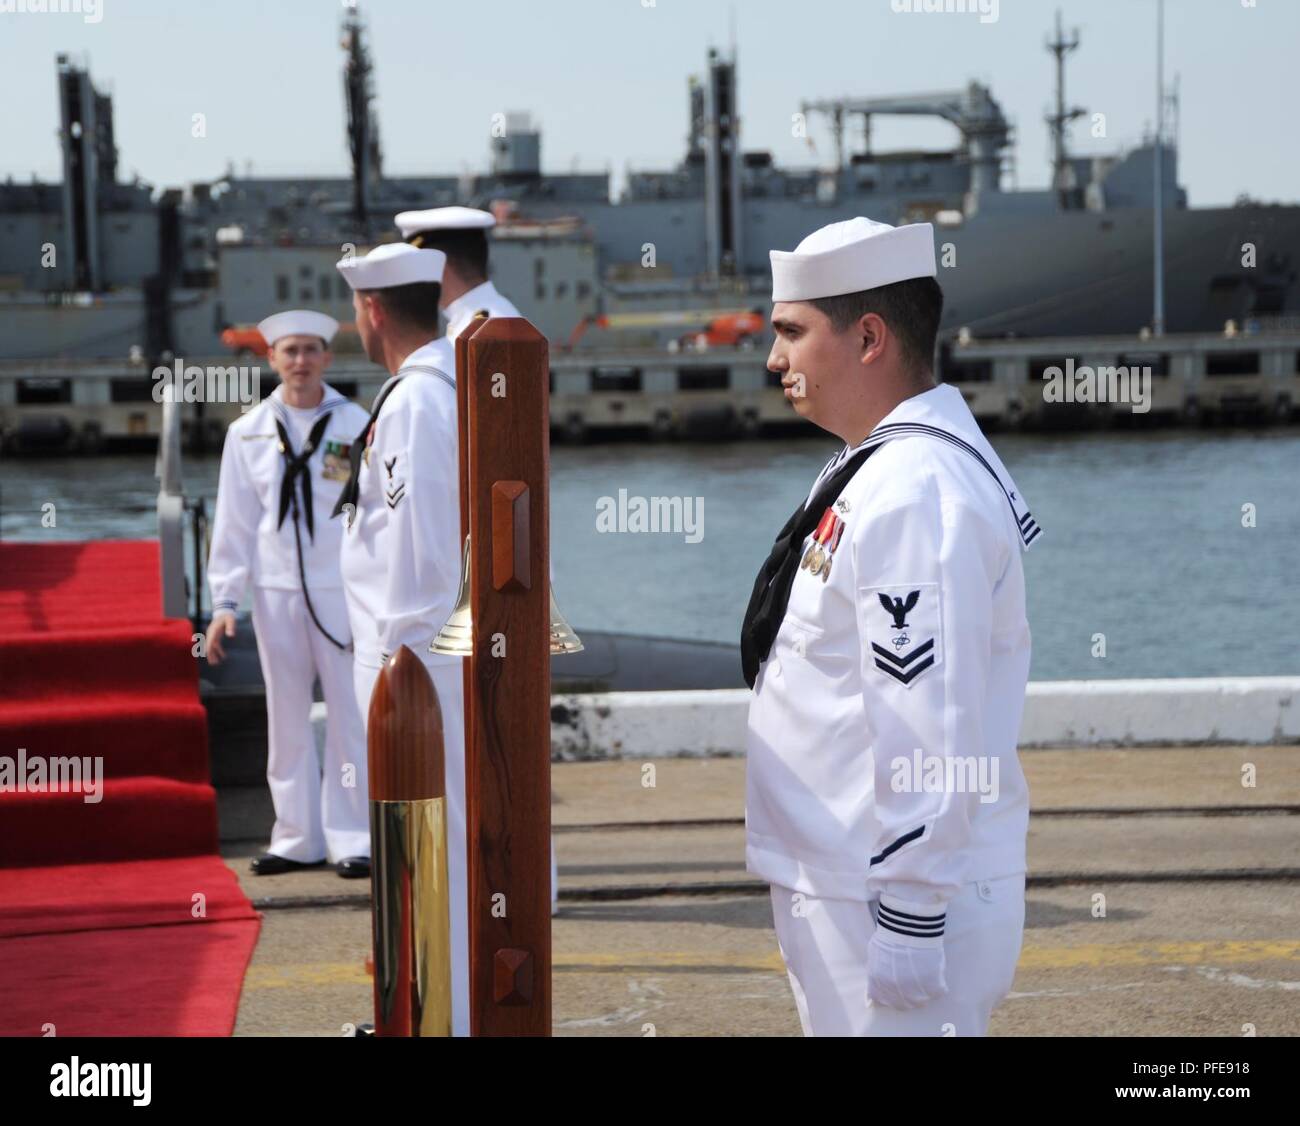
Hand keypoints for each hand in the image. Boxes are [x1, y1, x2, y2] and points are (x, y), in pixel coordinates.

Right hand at [206, 612, 236, 664]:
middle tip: (212, 663)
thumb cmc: (228, 617)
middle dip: (210, 654)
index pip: (210, 641)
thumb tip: (231, 636)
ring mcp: (213, 636)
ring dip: (214, 655)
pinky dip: (219, 651)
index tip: (206, 654)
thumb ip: (231, 627)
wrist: (224, 612)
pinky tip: (224, 657)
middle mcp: (211, 634)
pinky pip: (216, 645)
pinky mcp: (216, 636)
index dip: (208, 648)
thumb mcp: (230, 621)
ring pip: (212, 647)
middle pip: (209, 646)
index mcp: (213, 631)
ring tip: (215, 663)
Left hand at [865, 894, 948, 1009]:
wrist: (908, 929)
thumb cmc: (890, 936)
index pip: (882, 1000)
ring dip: (923, 989)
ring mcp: (916, 994)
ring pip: (921, 1001)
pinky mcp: (933, 988)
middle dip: (907, 994)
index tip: (895, 988)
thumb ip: (877, 972)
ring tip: (924, 971)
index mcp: (878, 986)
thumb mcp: (875, 956)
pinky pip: (939, 991)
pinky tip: (934, 968)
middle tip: (913, 979)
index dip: (889, 994)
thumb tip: (878, 981)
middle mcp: (896, 994)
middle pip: (903, 1004)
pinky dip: (938, 982)